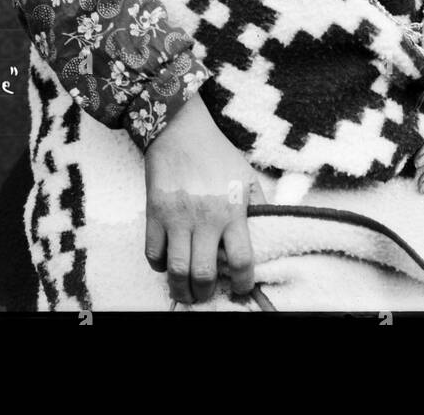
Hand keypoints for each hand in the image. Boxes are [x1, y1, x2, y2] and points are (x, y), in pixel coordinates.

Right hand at [143, 92, 265, 304]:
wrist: (180, 128)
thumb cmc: (217, 153)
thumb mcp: (246, 176)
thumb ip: (259, 207)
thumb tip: (270, 235)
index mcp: (233, 209)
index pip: (242, 260)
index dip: (242, 283)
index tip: (240, 288)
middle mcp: (205, 216)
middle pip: (204, 273)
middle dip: (206, 294)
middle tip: (207, 295)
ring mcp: (177, 216)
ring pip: (176, 270)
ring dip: (181, 289)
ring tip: (186, 292)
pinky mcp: (154, 212)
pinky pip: (153, 253)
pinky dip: (159, 266)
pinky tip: (168, 263)